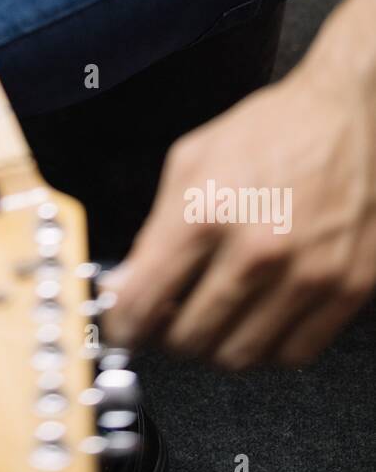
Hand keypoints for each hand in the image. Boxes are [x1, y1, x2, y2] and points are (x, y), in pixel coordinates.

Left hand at [101, 59, 375, 367]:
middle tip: (167, 316)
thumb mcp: (190, 162)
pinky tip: (258, 315)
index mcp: (208, 213)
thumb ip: (153, 229)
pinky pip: (293, 353)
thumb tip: (125, 287)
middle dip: (167, 335)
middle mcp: (258, 251)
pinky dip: (267, 347)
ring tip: (213, 315)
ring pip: (239, 356)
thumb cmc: (270, 132)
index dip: (122, 327)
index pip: (143, 302)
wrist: (350, 115)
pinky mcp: (348, 289)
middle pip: (190, 340)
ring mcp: (308, 276)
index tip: (121, 328)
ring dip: (216, 345)